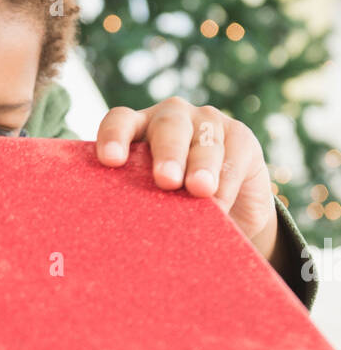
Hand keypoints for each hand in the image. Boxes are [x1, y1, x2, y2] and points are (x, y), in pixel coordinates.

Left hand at [95, 97, 276, 256]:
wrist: (229, 213)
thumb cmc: (175, 206)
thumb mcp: (151, 202)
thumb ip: (136, 201)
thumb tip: (123, 231)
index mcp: (138, 129)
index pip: (120, 121)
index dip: (114, 136)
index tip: (110, 161)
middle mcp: (171, 118)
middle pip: (167, 128)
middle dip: (168, 154)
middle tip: (166, 180)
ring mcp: (206, 122)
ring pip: (203, 142)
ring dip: (201, 165)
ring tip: (200, 189)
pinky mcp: (240, 136)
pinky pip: (233, 155)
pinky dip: (226, 183)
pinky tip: (221, 206)